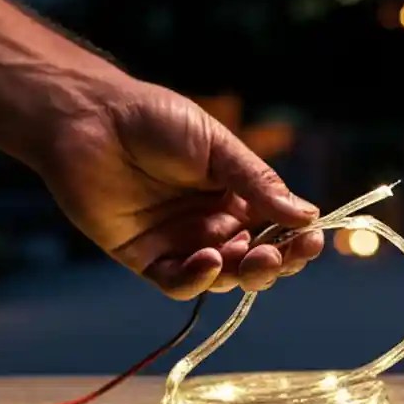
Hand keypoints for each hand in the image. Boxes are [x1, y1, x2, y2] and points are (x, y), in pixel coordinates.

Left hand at [36, 74, 324, 299]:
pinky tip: (207, 261)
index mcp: (236, 194)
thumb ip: (257, 183)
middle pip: (254, 259)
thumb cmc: (154, 121)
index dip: (297, 240)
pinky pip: (178, 283)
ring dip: (241, 273)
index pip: (277, 227)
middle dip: (273, 263)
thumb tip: (309, 215)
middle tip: (277, 255)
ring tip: (246, 256)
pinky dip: (197, 279)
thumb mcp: (217, 147)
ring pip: (222, 277)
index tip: (314, 241)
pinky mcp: (146, 258)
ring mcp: (180, 243)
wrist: (89, 120)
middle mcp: (212, 223)